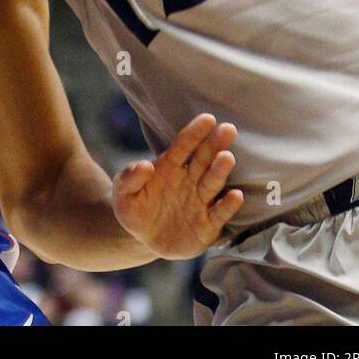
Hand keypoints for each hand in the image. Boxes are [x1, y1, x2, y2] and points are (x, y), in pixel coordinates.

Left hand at [112, 114, 243, 258]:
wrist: (142, 239)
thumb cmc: (134, 207)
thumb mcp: (123, 193)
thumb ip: (130, 178)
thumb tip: (144, 165)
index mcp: (170, 166)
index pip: (183, 145)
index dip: (195, 132)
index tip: (208, 118)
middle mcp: (189, 180)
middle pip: (203, 159)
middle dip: (215, 144)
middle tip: (228, 129)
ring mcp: (200, 201)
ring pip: (212, 183)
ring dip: (220, 170)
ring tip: (227, 157)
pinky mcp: (207, 225)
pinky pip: (219, 214)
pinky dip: (228, 205)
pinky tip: (236, 195)